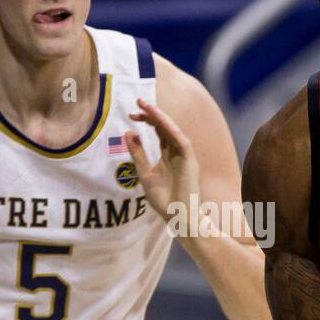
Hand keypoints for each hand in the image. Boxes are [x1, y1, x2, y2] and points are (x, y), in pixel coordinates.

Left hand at [125, 97, 198, 223]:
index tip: (131, 115)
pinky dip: (171, 129)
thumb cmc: (164, 200)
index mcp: (167, 154)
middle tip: (137, 102)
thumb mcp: (144, 173)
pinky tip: (160, 120)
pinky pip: (181, 140)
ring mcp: (184, 155)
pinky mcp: (190, 160)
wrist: (178, 217)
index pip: (158, 131)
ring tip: (145, 105)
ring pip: (172, 130)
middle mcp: (177, 151)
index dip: (146, 120)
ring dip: (159, 116)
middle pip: (164, 127)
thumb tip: (128, 132)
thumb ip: (138, 154)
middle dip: (151, 113)